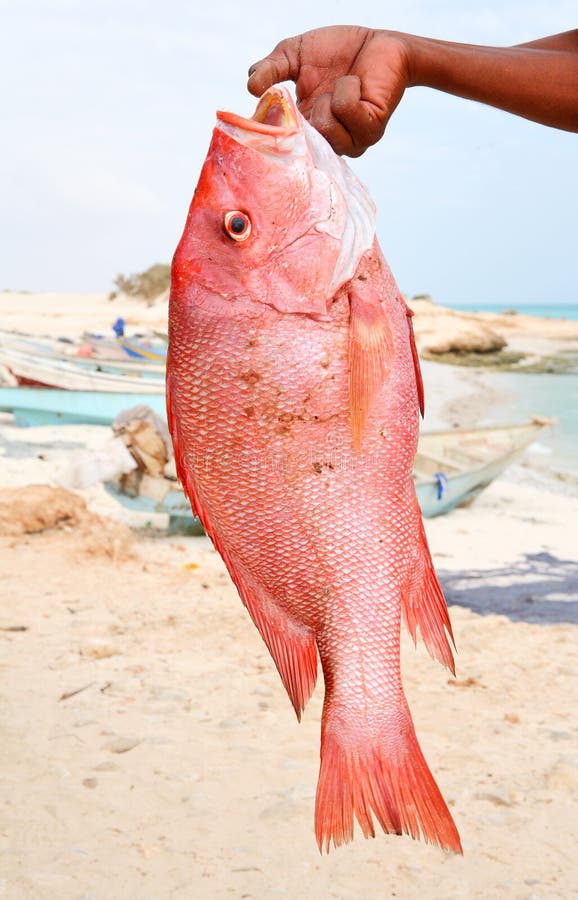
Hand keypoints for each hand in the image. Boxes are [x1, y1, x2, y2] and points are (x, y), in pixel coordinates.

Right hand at [247, 26, 411, 156]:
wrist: (379, 42)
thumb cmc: (337, 51)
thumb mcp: (292, 55)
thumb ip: (269, 70)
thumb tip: (250, 87)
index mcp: (307, 130)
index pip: (284, 148)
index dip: (274, 135)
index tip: (267, 117)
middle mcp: (328, 142)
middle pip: (302, 143)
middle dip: (303, 111)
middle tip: (317, 91)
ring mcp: (351, 141)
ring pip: (325, 128)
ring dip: (329, 97)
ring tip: (341, 84)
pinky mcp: (371, 129)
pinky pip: (347, 111)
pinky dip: (347, 89)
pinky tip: (356, 84)